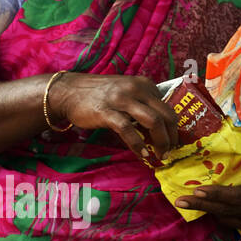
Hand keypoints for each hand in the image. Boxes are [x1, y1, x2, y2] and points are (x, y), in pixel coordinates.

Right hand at [50, 72, 179, 162]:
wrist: (67, 91)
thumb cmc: (98, 95)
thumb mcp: (125, 93)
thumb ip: (142, 105)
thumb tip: (159, 130)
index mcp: (143, 84)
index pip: (168, 107)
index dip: (173, 128)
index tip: (171, 142)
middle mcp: (135, 89)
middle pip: (166, 115)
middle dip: (171, 137)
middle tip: (169, 151)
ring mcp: (121, 99)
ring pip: (153, 121)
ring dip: (161, 142)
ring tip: (159, 155)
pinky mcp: (106, 111)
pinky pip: (129, 130)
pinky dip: (138, 145)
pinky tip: (142, 154)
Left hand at [175, 147, 240, 230]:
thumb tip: (214, 130)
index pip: (237, 196)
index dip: (216, 194)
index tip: (197, 191)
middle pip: (226, 209)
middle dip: (201, 205)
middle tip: (178, 201)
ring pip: (225, 217)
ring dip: (203, 209)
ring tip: (182, 202)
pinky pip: (229, 221)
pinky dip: (214, 213)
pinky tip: (200, 204)